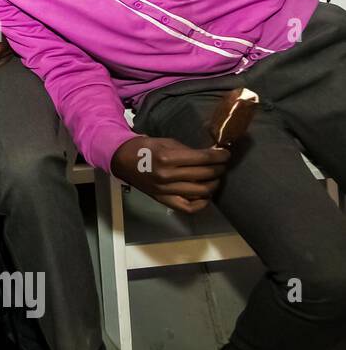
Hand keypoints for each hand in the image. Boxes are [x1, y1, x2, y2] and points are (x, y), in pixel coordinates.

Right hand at [110, 135, 230, 213]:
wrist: (123, 160)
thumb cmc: (145, 148)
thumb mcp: (166, 142)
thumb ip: (188, 151)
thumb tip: (210, 154)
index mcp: (168, 158)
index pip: (203, 158)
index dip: (219, 156)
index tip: (226, 154)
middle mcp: (167, 176)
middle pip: (205, 175)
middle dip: (219, 168)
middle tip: (222, 165)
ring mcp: (165, 190)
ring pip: (201, 192)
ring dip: (213, 184)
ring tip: (215, 178)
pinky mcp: (163, 199)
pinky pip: (188, 207)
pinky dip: (201, 204)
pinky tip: (205, 196)